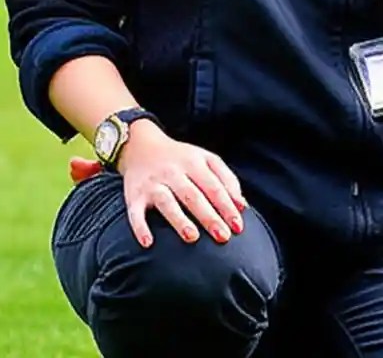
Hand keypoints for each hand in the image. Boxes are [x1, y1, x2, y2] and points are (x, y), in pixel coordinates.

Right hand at [76, 120, 247, 247]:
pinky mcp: (133, 195)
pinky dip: (140, 227)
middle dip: (209, 217)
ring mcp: (152, 184)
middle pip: (193, 196)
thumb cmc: (182, 158)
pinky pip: (135, 212)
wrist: (140, 146)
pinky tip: (148, 243)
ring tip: (192, 237)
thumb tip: (242, 205)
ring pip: (167, 202)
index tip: (238, 227)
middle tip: (223, 237)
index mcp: (194, 163)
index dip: (227, 207)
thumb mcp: (207, 160)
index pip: (214, 187)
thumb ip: (227, 180)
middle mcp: (173, 172)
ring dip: (179, 220)